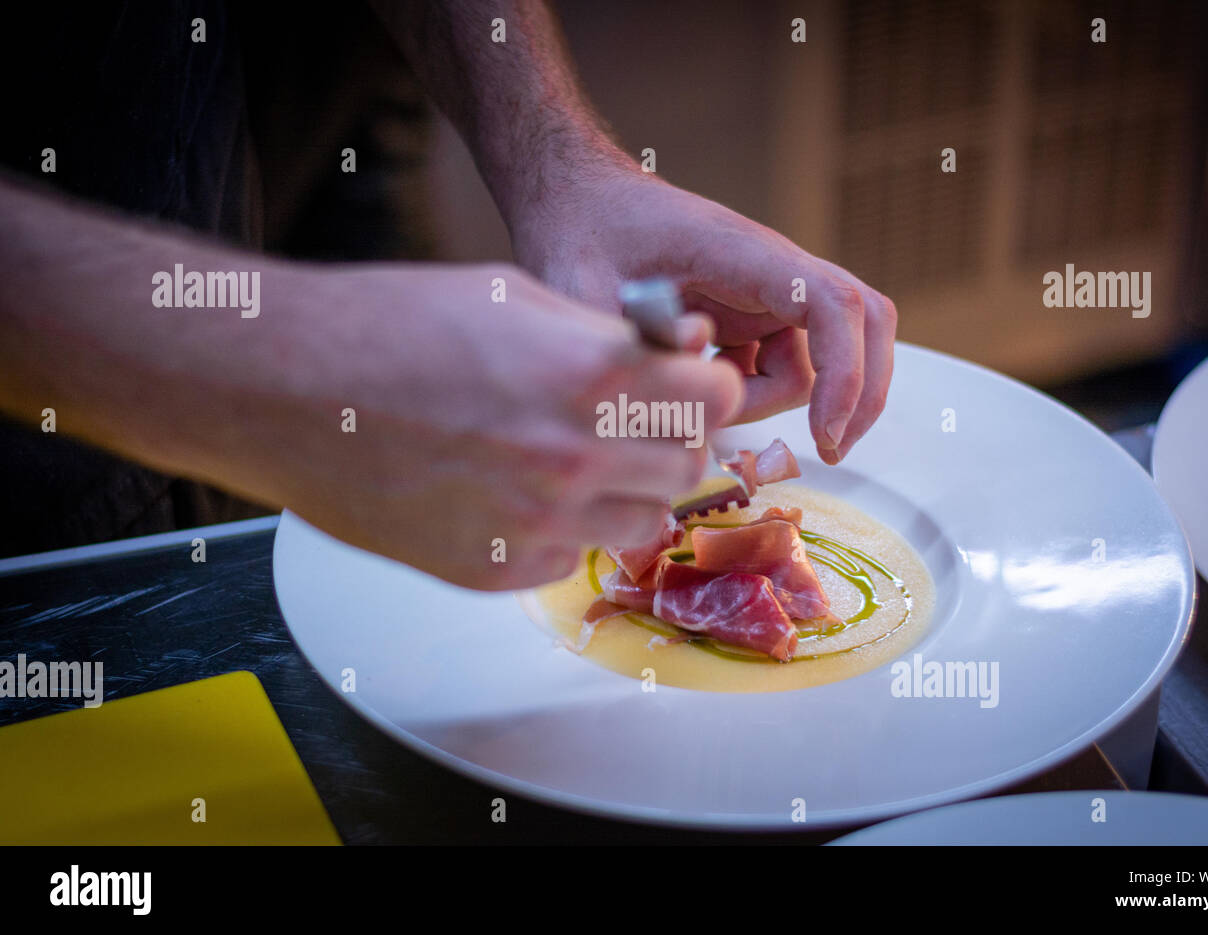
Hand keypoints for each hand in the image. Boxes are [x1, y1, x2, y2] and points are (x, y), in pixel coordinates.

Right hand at [264, 263, 742, 588]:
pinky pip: (569, 556)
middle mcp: (576, 456)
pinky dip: (559, 528)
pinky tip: (510, 490)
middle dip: (667, 440)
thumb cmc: (388, 328)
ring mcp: (537, 521)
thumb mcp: (515, 297)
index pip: (715, 400)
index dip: (703, 389)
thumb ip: (607, 335)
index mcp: (592, 373)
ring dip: (623, 492)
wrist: (283, 387)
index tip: (687, 387)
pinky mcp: (496, 569)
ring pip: (641, 523)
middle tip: (629, 422)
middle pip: (686, 467)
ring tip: (568, 459)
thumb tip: (674, 354)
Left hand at [509, 165, 896, 464]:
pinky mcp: (748, 315)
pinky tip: (694, 392)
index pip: (831, 303)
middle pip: (860, 325)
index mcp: (743, 254)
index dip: (846, 372)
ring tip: (699, 407)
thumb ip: (633, 353)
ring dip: (772, 399)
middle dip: (856, 391)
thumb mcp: (585, 296)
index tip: (826, 434)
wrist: (575, 200)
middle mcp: (770, 271)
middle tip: (827, 450)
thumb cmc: (580, 234)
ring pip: (811, 359)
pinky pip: (779, 364)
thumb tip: (691, 411)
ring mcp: (764, 294)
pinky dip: (752, 394)